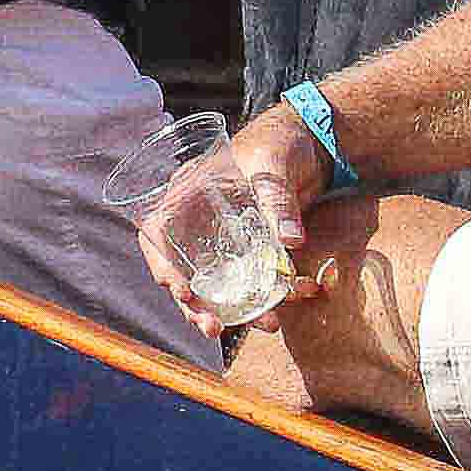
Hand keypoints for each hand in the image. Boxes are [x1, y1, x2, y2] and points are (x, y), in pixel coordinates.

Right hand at [137, 111, 339, 314]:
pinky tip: (289, 303)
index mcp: (189, 194)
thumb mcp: (275, 165)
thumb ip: (279, 201)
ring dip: (237, 310)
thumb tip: (290, 243)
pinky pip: (251, 280)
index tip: (183, 293)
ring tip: (265, 325)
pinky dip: (268, 295)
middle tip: (214, 329)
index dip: (163, 266)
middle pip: (184, 269)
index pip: (157, 233)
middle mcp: (201, 221)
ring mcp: (226, 238)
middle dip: (196, 305)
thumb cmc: (280, 142)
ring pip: (218, 283)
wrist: (312, 143)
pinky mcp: (252, 249)